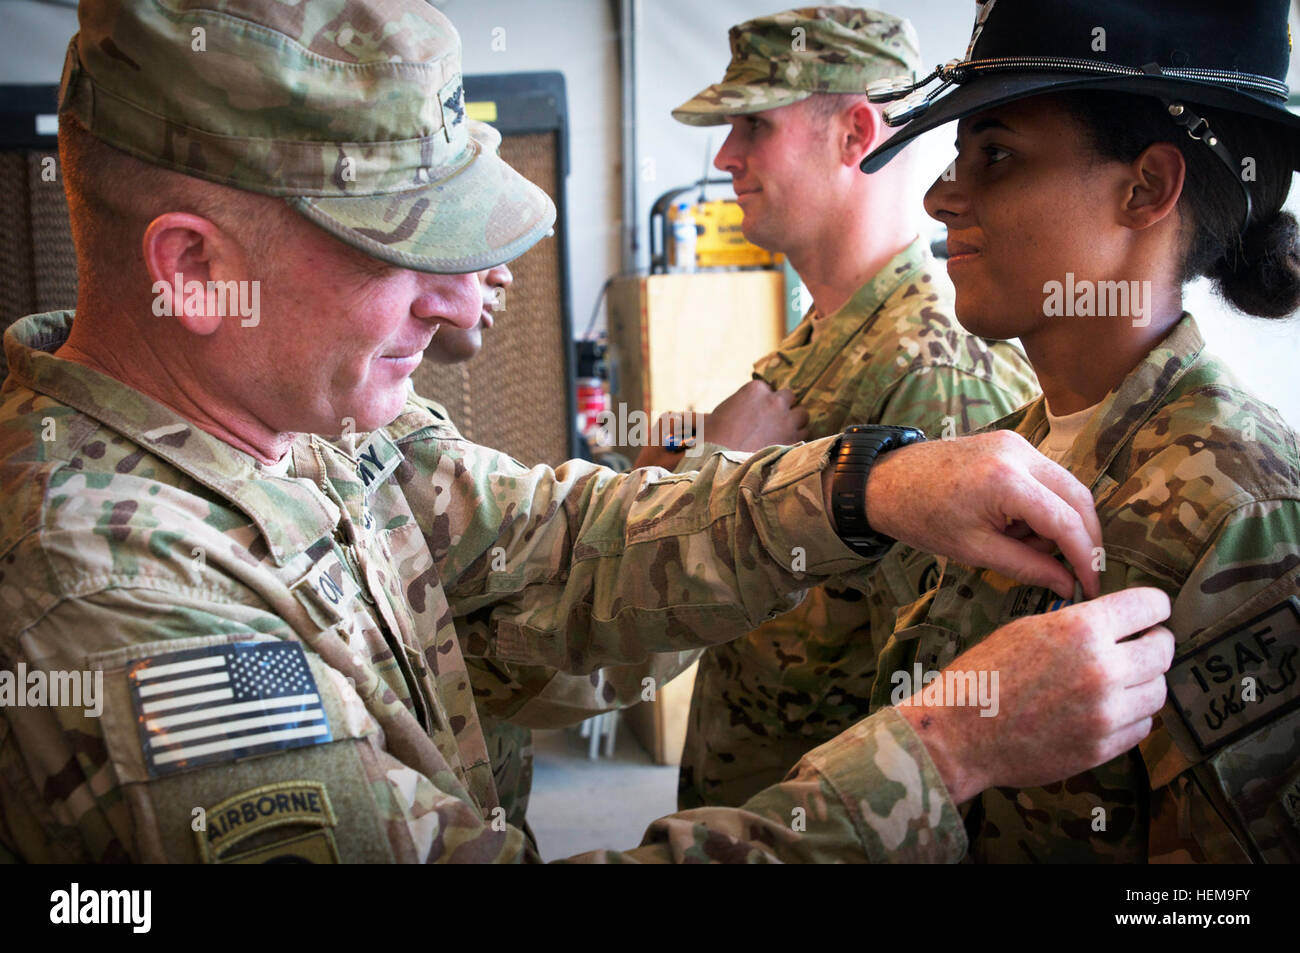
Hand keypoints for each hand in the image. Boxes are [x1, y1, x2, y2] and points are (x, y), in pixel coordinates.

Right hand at [702, 380, 808, 451]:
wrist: (721, 465)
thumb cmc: (711, 441)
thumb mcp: (711, 418)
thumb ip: (726, 408)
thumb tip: (697, 415)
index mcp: (754, 389)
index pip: (769, 389)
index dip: (764, 402)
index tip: (759, 414)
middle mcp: (774, 400)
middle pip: (790, 397)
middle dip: (784, 408)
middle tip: (774, 422)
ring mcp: (787, 419)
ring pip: (802, 415)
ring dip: (794, 423)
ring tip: (781, 435)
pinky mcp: (794, 439)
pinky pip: (805, 434)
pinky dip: (797, 439)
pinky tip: (785, 446)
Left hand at [862, 430, 1102, 599]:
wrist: (885, 481)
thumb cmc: (921, 517)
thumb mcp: (974, 550)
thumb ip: (1027, 567)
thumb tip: (1068, 584)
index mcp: (1006, 480)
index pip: (1067, 522)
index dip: (1085, 558)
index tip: (1092, 587)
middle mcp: (1019, 452)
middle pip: (1079, 499)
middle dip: (1082, 539)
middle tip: (1072, 572)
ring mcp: (1018, 442)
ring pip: (1067, 487)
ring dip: (1060, 523)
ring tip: (1021, 545)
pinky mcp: (1013, 442)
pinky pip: (1047, 478)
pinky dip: (1044, 506)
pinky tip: (1015, 525)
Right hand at [897, 587, 1174, 803]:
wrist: (959, 733)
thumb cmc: (983, 676)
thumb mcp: (1026, 629)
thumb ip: (1076, 624)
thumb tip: (1114, 623)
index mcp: (1080, 629)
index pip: (1150, 605)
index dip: (1154, 606)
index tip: (1152, 611)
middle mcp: (1102, 669)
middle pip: (1164, 649)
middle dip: (1155, 642)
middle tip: (1143, 643)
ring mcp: (1106, 713)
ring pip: (1158, 691)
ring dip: (1145, 682)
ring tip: (1123, 679)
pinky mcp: (1103, 747)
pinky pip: (1142, 726)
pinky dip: (1132, 716)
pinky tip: (1108, 708)